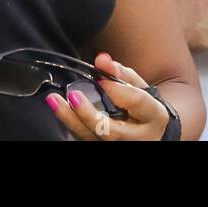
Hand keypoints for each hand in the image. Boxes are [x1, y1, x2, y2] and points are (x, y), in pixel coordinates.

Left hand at [46, 54, 169, 140]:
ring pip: (94, 138)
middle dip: (90, 115)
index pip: (135, 102)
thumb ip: (120, 73)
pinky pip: (85, 139)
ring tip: (54, 100)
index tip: (99, 76)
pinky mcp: (104, 147)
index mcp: (153, 116)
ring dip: (71, 120)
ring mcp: (120, 146)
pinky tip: (59, 109)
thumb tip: (101, 59)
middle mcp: (138, 138)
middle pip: (112, 132)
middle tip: (73, 95)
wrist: (151, 133)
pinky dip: (71, 125)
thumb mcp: (138, 87)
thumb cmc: (142, 107)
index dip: (116, 89)